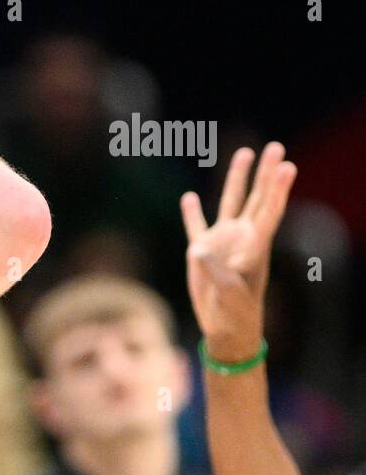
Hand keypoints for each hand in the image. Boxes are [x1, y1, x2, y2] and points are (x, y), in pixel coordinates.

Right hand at [180, 142, 296, 360]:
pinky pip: (196, 227)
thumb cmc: (235, 313)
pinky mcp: (202, 253)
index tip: (286, 167)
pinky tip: (188, 197)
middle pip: (256, 198)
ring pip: (230, 203)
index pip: (269, 212)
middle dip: (265, 173)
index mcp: (255, 248)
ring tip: (243, 153)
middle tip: (275, 147)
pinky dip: (191, 213)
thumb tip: (199, 248)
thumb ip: (215, 269)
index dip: (277, 190)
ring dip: (236, 179)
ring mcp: (222, 243)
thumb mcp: (229, 293)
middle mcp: (242, 239)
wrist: (225, 327)